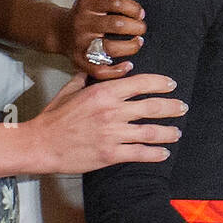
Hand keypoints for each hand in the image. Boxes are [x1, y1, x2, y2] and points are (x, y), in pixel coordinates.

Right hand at [27, 71, 186, 173]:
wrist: (40, 144)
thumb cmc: (54, 118)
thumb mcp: (71, 91)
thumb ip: (90, 77)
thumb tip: (110, 68)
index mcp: (104, 92)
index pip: (141, 83)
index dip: (160, 83)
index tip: (171, 85)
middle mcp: (112, 111)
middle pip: (152, 106)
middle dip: (172, 107)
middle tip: (182, 107)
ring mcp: (112, 134)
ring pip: (151, 131)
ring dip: (168, 132)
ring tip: (177, 132)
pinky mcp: (110, 154)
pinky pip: (140, 153)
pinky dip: (155, 153)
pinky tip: (164, 153)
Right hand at [68, 0, 145, 78]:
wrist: (58, 32)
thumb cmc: (81, 11)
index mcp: (88, 5)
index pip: (115, 2)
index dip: (133, 8)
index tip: (140, 13)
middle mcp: (84, 24)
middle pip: (116, 25)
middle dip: (135, 27)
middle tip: (142, 29)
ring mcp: (82, 44)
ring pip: (109, 48)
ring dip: (130, 47)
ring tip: (137, 43)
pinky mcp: (81, 61)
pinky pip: (99, 70)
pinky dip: (116, 70)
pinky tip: (127, 65)